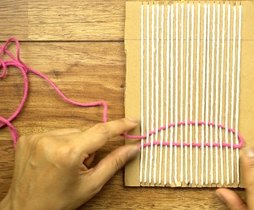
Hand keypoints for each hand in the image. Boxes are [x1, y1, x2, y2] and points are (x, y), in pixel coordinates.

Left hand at [0, 118, 138, 209]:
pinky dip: (61, 143)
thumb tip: (133, 148)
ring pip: (71, 131)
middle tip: (84, 165)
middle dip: (90, 146)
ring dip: (75, 143)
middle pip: (86, 132)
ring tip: (67, 164)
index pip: (101, 132)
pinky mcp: (28, 138)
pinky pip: (56, 133)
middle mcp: (51, 140)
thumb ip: (114, 163)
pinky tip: (56, 159)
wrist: (25, 209)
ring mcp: (37, 138)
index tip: (134, 120)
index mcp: (68, 153)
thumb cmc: (58, 201)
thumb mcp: (91, 185)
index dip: (120, 125)